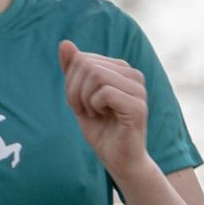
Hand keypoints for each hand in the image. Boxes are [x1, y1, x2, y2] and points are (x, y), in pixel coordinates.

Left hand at [57, 39, 148, 181]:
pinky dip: (94, 106)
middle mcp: (133, 75)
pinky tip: (101, 117)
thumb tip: (64, 43)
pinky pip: (104, 92)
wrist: (119, 161)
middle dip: (74, 90)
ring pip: (95, 75)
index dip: (71, 81)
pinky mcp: (138, 106)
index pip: (83, 59)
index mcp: (121, 69)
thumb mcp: (79, 98)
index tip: (77, 102)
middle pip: (87, 64)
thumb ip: (72, 71)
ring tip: (92, 113)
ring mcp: (138, 89)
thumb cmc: (101, 131)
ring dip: (83, 98)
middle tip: (81, 110)